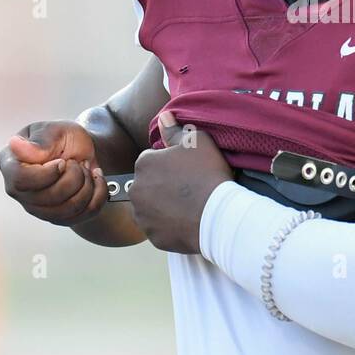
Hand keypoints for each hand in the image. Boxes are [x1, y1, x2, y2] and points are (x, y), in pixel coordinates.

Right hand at [0, 120, 107, 225]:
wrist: (82, 150)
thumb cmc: (64, 138)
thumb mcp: (56, 130)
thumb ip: (39, 141)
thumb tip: (15, 145)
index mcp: (11, 163)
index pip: (20, 180)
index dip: (47, 174)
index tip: (63, 162)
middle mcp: (18, 190)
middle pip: (48, 198)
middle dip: (74, 177)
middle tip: (77, 162)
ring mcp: (35, 207)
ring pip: (66, 210)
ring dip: (86, 187)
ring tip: (85, 171)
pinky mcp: (55, 217)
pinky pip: (81, 216)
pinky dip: (97, 196)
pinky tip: (95, 181)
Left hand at [128, 111, 233, 253]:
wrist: (217, 215)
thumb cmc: (207, 174)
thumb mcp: (197, 142)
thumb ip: (175, 130)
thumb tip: (163, 117)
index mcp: (144, 164)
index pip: (151, 160)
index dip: (169, 164)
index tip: (186, 170)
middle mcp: (136, 190)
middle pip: (148, 184)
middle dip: (162, 185)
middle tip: (187, 188)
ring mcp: (143, 216)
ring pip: (150, 207)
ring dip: (162, 206)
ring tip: (188, 206)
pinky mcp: (153, 236)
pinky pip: (158, 228)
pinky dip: (168, 225)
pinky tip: (186, 220)